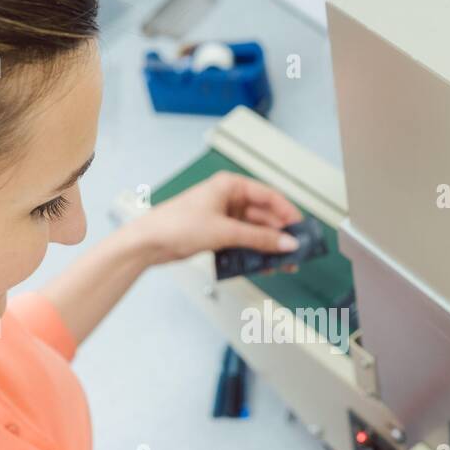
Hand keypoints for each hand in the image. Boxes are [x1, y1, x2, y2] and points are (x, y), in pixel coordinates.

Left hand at [136, 171, 301, 264]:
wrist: (148, 242)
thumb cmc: (175, 224)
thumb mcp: (225, 231)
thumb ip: (259, 238)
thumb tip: (286, 242)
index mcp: (230, 186)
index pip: (270, 196)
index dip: (288, 213)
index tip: (301, 229)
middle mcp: (228, 199)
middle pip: (264, 216)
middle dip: (280, 235)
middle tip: (294, 251)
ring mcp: (223, 217)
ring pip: (254, 231)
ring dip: (268, 246)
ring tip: (281, 262)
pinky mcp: (217, 234)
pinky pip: (243, 242)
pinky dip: (253, 252)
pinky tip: (261, 263)